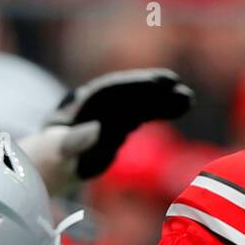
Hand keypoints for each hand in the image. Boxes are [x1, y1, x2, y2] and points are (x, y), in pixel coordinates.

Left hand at [20, 67, 193, 193]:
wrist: (55, 162)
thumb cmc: (55, 159)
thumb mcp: (60, 152)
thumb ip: (74, 142)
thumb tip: (96, 129)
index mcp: (82, 104)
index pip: (111, 90)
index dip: (135, 85)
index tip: (157, 83)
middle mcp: (99, 103)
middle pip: (129, 93)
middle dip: (153, 89)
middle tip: (179, 87)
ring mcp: (111, 112)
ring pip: (140, 102)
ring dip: (164, 99)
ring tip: (189, 99)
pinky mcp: (122, 122)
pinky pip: (145, 113)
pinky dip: (163, 109)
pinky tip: (183, 105)